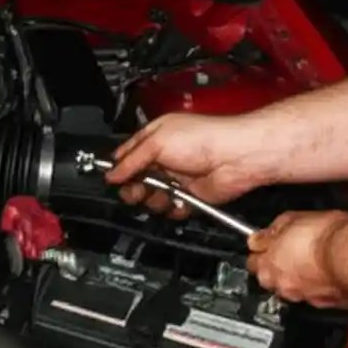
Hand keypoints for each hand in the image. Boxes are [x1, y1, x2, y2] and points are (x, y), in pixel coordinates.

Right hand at [105, 113, 275, 218]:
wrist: (236, 157)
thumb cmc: (203, 138)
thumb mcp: (156, 142)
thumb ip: (130, 160)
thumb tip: (111, 174)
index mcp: (154, 138)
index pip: (126, 155)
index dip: (117, 168)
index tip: (112, 178)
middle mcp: (164, 158)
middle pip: (135, 180)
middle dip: (132, 187)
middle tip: (135, 190)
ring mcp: (177, 178)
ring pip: (151, 197)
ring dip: (152, 199)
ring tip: (161, 194)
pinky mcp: (189, 196)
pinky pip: (171, 209)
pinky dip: (172, 208)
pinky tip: (178, 201)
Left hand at [247, 210, 347, 307]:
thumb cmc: (324, 237)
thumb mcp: (291, 220)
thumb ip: (271, 231)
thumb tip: (262, 235)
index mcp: (265, 266)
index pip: (252, 261)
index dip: (262, 250)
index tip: (269, 243)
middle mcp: (280, 286)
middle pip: (271, 277)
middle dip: (279, 266)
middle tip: (292, 250)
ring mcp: (302, 297)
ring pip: (293, 287)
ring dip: (299, 276)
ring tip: (313, 260)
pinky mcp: (324, 303)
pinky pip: (316, 294)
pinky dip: (319, 285)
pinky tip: (327, 272)